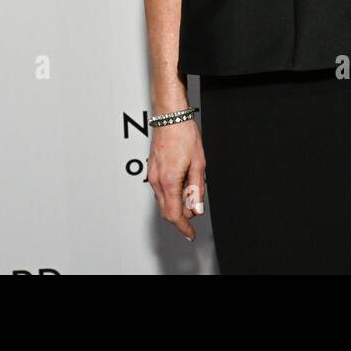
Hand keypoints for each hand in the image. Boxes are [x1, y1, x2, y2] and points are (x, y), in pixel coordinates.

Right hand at [146, 118, 205, 240]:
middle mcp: (157, 180)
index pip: (174, 215)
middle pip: (166, 211)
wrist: (170, 116)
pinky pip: (161, 190)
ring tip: (192, 191)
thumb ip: (197, 189)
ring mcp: (152, 175)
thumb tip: (197, 208)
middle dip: (182, 216)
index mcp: (169, 181)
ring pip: (163, 201)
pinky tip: (183, 184)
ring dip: (177, 203)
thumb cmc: (184, 134)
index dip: (183, 228)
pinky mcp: (152, 170)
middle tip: (196, 208)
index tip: (190, 234)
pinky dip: (171, 193)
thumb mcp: (198, 164)